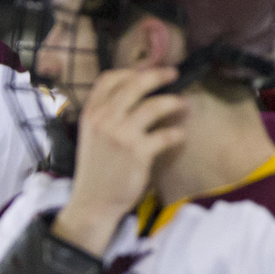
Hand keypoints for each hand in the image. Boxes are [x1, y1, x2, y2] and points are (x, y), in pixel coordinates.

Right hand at [51, 66, 184, 253]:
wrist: (93, 202)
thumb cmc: (96, 169)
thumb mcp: (91, 136)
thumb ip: (105, 114)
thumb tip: (135, 94)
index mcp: (90, 113)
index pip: (110, 78)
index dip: (131, 71)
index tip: (147, 72)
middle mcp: (104, 120)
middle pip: (136, 84)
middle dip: (159, 75)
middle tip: (174, 74)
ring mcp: (121, 135)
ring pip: (155, 106)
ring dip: (175, 102)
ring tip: (184, 105)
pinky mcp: (138, 153)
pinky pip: (166, 135)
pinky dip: (177, 133)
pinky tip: (179, 135)